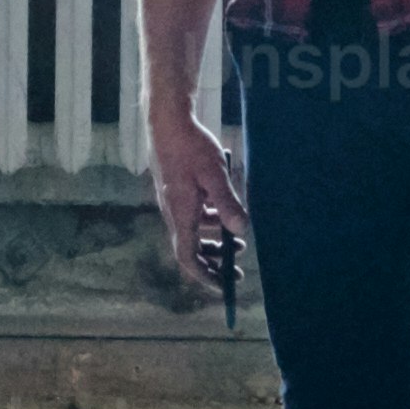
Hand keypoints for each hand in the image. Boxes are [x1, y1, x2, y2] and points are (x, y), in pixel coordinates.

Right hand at [146, 105, 242, 310]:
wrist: (167, 122)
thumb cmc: (191, 146)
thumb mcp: (215, 174)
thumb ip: (227, 203)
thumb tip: (242, 231)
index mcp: (181, 213)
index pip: (188, 257)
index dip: (205, 275)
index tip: (224, 286)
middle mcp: (174, 213)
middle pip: (190, 250)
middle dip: (214, 264)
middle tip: (236, 272)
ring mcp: (173, 202)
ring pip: (193, 234)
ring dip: (214, 243)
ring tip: (238, 245)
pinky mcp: (177, 191)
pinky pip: (192, 217)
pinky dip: (209, 223)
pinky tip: (223, 214)